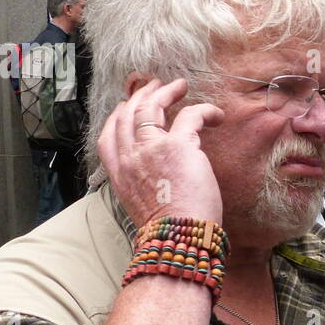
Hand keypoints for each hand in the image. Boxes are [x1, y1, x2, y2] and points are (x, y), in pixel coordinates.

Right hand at [97, 77, 224, 227]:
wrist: (178, 238)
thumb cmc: (169, 229)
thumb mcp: (142, 206)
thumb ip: (143, 185)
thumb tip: (158, 178)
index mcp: (119, 174)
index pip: (108, 136)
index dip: (118, 117)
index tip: (128, 107)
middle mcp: (129, 158)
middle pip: (127, 114)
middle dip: (140, 96)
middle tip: (155, 86)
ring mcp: (150, 149)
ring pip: (150, 107)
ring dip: (165, 92)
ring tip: (179, 86)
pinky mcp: (178, 145)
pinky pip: (190, 115)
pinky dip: (204, 110)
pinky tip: (216, 115)